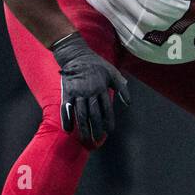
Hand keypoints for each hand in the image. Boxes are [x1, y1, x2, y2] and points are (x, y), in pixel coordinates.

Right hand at [50, 31, 128, 145]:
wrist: (76, 55)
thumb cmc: (96, 64)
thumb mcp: (113, 72)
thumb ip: (121, 87)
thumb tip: (129, 104)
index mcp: (102, 88)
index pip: (106, 109)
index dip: (108, 121)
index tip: (109, 131)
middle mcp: (90, 92)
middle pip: (93, 114)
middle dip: (96, 128)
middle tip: (96, 140)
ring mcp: (77, 92)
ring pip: (81, 113)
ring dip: (83, 127)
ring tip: (84, 138)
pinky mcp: (66, 92)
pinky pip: (66, 108)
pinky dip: (66, 119)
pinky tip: (68, 130)